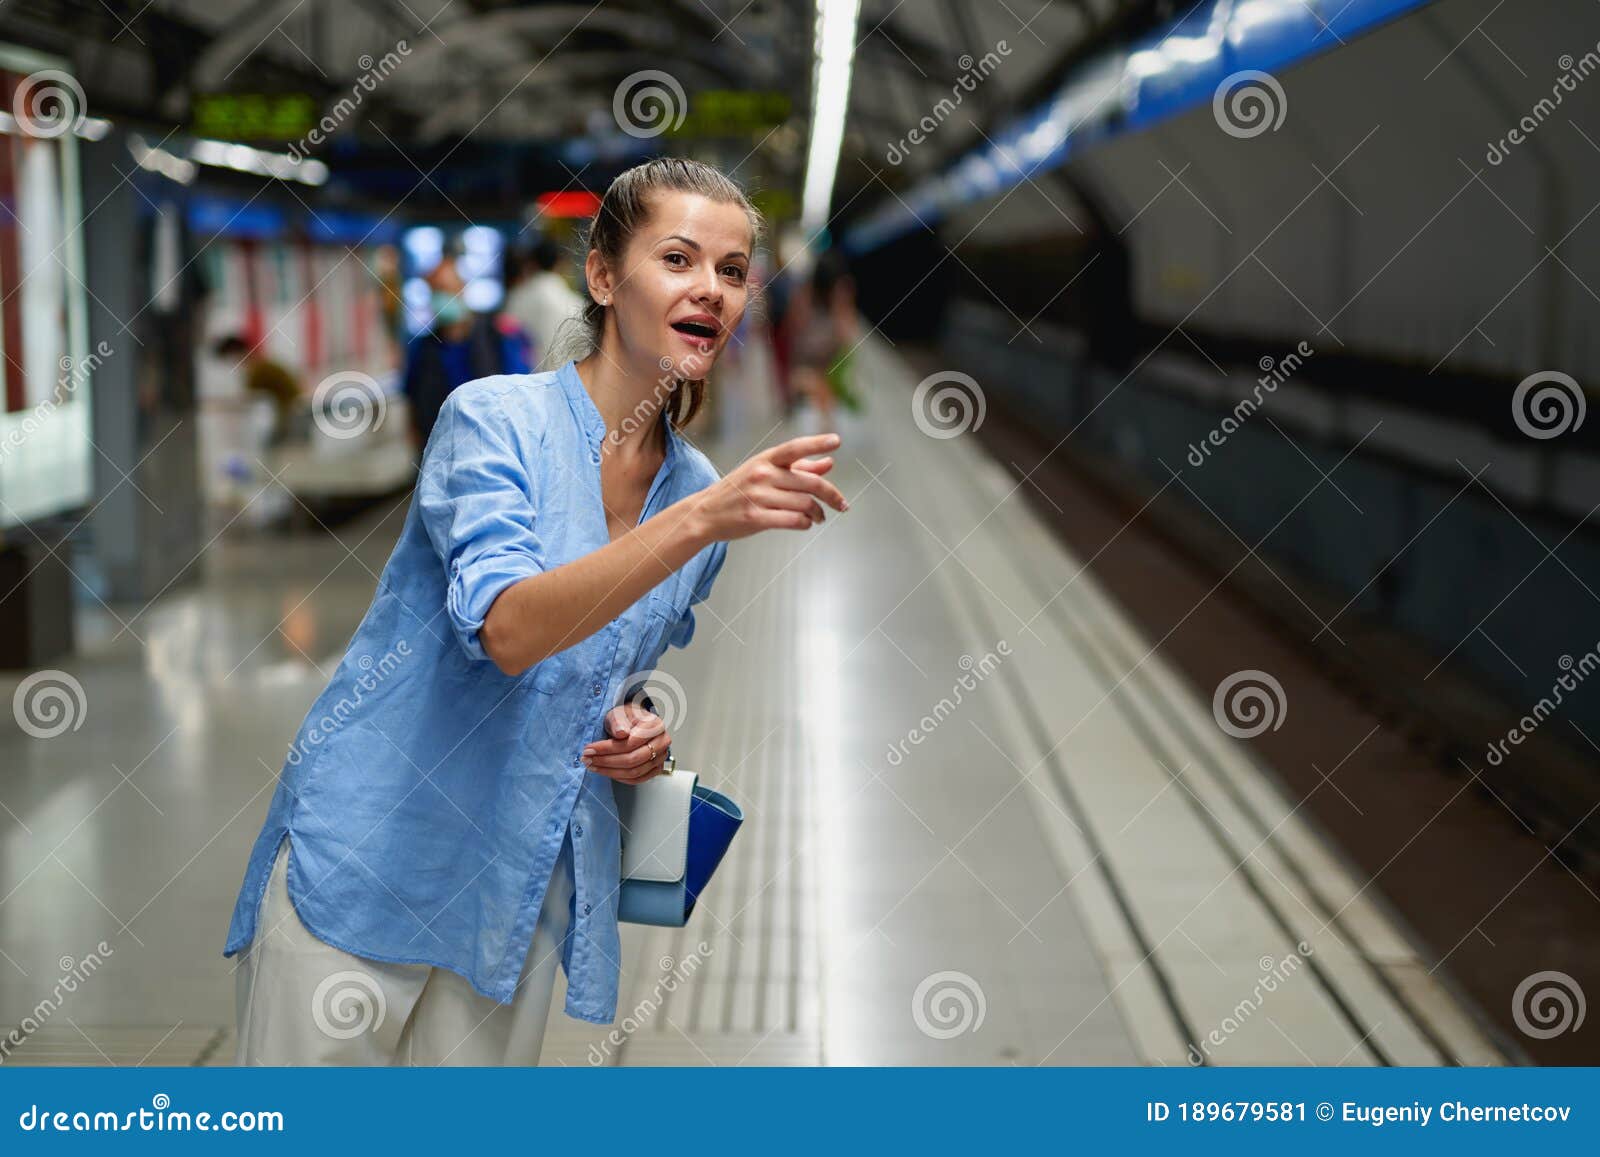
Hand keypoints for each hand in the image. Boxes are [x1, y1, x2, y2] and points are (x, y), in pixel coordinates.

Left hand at [580, 703, 670, 783]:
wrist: (636, 723)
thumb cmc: (628, 717)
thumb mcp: (619, 713)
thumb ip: (618, 721)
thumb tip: (621, 733)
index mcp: (655, 725)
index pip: (631, 743)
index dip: (608, 748)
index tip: (590, 749)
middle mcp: (662, 741)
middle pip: (633, 759)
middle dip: (607, 761)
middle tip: (588, 759)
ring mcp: (661, 757)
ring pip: (634, 772)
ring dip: (610, 772)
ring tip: (593, 766)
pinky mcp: (656, 768)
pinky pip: (638, 779)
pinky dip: (620, 778)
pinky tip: (607, 772)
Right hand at [684, 432, 847, 542]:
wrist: (705, 513)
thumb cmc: (739, 491)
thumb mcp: (764, 472)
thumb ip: (798, 467)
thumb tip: (829, 463)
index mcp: (765, 460)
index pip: (794, 447)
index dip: (817, 443)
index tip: (836, 441)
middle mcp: (762, 475)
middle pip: (810, 483)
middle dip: (831, 495)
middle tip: (842, 505)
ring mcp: (758, 496)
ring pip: (805, 504)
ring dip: (818, 513)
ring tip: (819, 517)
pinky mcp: (756, 518)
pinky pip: (794, 520)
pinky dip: (806, 523)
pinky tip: (806, 523)